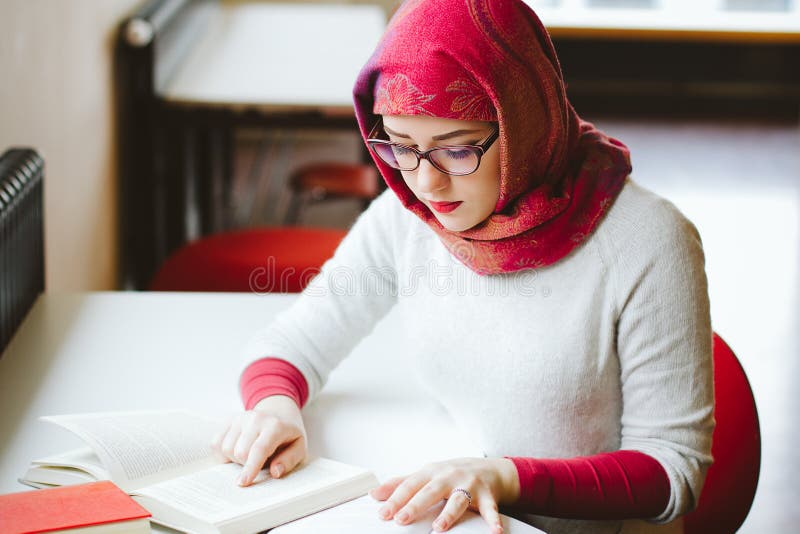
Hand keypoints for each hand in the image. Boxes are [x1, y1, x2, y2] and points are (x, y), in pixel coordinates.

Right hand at [210, 395, 307, 486]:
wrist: (279, 412)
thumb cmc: (288, 434)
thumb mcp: (299, 447)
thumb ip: (289, 460)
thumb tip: (275, 472)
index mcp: (275, 426)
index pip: (259, 449)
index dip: (250, 467)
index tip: (243, 482)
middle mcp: (255, 419)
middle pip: (240, 452)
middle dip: (246, 464)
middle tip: (258, 461)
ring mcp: (240, 418)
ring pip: (225, 448)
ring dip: (235, 459)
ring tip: (250, 454)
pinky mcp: (229, 420)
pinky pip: (216, 443)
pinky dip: (223, 453)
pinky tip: (237, 450)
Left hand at [369, 457, 519, 532]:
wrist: (490, 469)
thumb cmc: (453, 473)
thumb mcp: (426, 475)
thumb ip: (401, 484)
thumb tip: (375, 494)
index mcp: (431, 472)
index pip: (411, 485)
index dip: (396, 498)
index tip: (383, 512)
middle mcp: (449, 476)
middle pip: (430, 491)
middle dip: (415, 505)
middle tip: (401, 519)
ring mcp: (469, 485)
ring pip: (458, 500)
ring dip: (449, 513)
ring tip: (438, 527)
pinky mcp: (487, 496)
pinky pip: (490, 509)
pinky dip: (493, 520)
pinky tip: (495, 531)